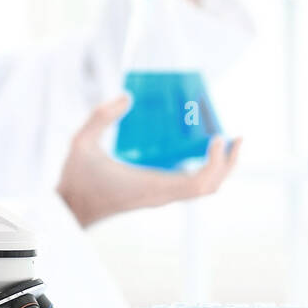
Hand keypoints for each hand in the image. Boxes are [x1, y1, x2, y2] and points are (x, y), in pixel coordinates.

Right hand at [56, 95, 241, 227]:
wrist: (70, 210)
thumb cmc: (76, 180)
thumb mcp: (81, 143)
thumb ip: (100, 118)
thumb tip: (126, 97)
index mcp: (150, 186)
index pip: (198, 182)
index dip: (215, 162)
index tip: (218, 138)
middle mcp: (161, 195)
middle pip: (210, 187)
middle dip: (228, 164)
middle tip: (236, 138)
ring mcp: (160, 197)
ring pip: (203, 190)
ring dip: (219, 168)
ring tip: (224, 143)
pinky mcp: (156, 196)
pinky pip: (190, 187)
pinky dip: (203, 171)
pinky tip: (198, 152)